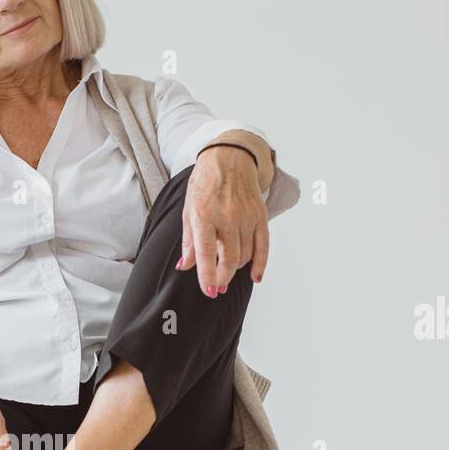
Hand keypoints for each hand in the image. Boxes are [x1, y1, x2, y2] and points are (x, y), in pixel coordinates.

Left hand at [177, 146, 269, 295]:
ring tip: (226, 272)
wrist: (229, 158)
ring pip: (245, 255)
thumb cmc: (205, 184)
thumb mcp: (189, 210)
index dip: (207, 276)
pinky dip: (260, 264)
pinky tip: (255, 276)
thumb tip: (184, 266)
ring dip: (236, 269)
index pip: (206, 253)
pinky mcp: (260, 215)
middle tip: (217, 287)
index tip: (209, 291)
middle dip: (223, 278)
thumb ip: (188, 241)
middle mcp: (227, 216)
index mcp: (204, 214)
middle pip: (229, 258)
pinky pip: (263, 245)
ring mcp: (246, 216)